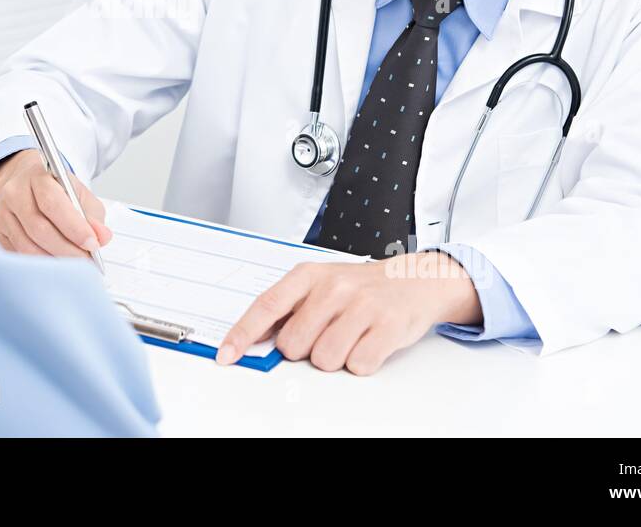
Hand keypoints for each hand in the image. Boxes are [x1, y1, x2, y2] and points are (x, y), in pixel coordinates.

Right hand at [0, 149, 111, 258]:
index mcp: (36, 176)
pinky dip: (40, 264)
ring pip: (27, 246)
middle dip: (67, 249)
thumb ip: (92, 214)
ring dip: (54, 260)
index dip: (73, 227)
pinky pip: (19, 255)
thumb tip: (101, 237)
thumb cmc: (54, 188)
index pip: (52, 203)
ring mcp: (2, 214)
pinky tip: (56, 266)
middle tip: (86, 261)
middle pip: (39, 228)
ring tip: (74, 266)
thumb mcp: (78, 192)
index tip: (92, 244)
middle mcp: (14, 193)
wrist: (23, 182)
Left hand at [216, 250, 482, 374]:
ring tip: (349, 337)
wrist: (415, 280)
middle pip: (294, 345)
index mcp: (309, 275)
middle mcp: (334, 287)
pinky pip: (358, 366)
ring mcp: (362, 305)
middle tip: (325, 334)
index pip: (266, 307)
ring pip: (325, 360)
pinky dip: (361, 362)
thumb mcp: (320, 284)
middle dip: (305, 350)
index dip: (242, 334)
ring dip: (334, 359)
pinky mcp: (388, 326)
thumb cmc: (360, 286)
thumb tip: (253, 340)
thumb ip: (288, 308)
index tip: (226, 355)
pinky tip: (368, 342)